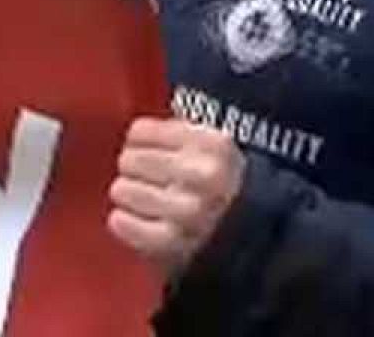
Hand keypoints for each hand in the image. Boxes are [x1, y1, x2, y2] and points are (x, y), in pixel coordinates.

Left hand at [108, 118, 245, 278]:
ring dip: (129, 196)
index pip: (139, 132)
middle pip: (129, 160)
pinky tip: (134, 220)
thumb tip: (131, 135)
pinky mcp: (172, 242)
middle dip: (134, 170)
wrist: (251, 240)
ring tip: (147, 200)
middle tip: (149, 180)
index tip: (149, 152)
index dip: (139, 143)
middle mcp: (204, 176)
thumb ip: (173, 132)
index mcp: (214, 145)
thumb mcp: (210, 148)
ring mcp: (188, 211)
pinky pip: (123, 224)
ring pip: (122, 190)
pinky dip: (124, 222)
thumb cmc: (218, 187)